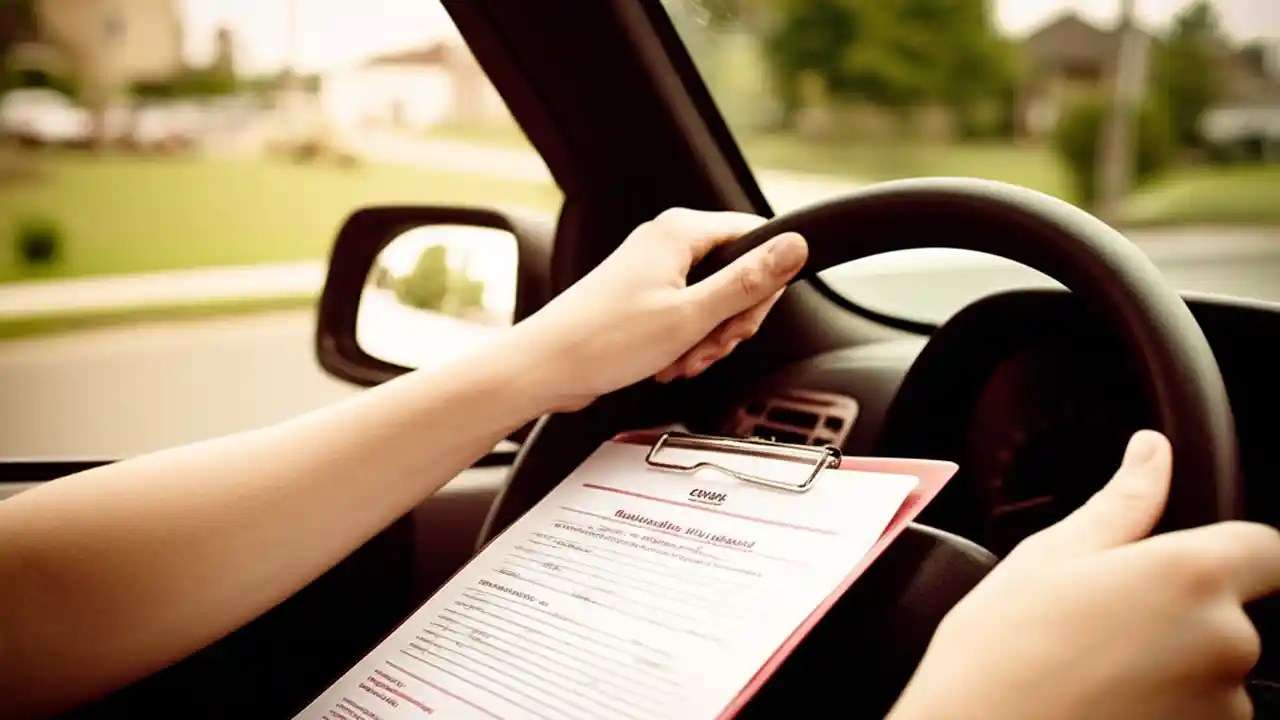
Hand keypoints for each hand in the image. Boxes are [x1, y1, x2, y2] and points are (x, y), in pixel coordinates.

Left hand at [519, 208, 806, 410]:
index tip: (744, 322)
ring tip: (680, 361)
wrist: (546, 367)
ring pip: (712, 302)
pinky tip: (668, 363)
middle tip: (708, 348)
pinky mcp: (642, 296)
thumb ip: (749, 281)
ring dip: (706, 339)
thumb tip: (796, 245)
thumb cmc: (605, 340)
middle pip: (737, 274)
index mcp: (681, 232)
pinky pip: (686, 315)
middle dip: (730, 322)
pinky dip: (685, 342)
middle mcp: (667, 242)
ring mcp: (653, 269)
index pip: (756, 239)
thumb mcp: (692, 316)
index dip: (763, 286)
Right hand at [890, 430, 1279, 719]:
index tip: (1181, 569)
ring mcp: (1223, 709)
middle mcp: (1227, 641)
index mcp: (1189, 575)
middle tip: (1098, 629)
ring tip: (1092, 675)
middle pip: (1230, 615)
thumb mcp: (1050, 558)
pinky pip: (1197, 718)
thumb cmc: (1000, 654)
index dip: (1233, 551)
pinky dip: (1163, 712)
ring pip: (1212, 674)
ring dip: (1171, 672)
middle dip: (1179, 617)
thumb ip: (1122, 502)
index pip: (1265, 548)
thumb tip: (1151, 450)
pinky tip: (1102, 707)